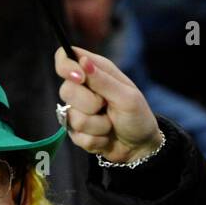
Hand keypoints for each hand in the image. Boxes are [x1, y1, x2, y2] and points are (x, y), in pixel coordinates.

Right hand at [54, 46, 162, 163]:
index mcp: (95, 71)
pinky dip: (96, 140)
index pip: (65, 57)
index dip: (66, 66)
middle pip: (65, 90)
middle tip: (107, 106)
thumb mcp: (126, 97)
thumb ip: (103, 80)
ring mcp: (77, 111)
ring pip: (72, 117)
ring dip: (98, 125)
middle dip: (89, 104)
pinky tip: (106, 137)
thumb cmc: (138, 116)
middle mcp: (83, 89)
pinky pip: (77, 136)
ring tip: (111, 124)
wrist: (140, 147)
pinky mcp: (76, 132)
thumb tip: (83, 60)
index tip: (80, 78)